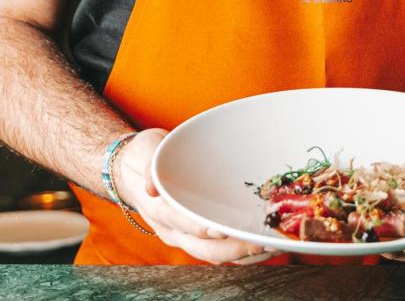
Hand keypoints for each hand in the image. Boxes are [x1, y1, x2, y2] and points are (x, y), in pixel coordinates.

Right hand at [111, 128, 279, 264]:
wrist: (133, 172)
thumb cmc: (147, 156)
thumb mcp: (147, 150)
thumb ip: (150, 165)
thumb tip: (151, 187)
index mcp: (159, 209)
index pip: (182, 223)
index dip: (202, 229)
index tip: (224, 230)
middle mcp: (172, 230)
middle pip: (203, 249)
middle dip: (234, 248)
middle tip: (262, 242)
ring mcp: (185, 237)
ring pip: (215, 255)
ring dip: (243, 254)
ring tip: (272, 246)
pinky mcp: (196, 238)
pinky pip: (220, 252)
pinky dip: (242, 253)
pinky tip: (264, 246)